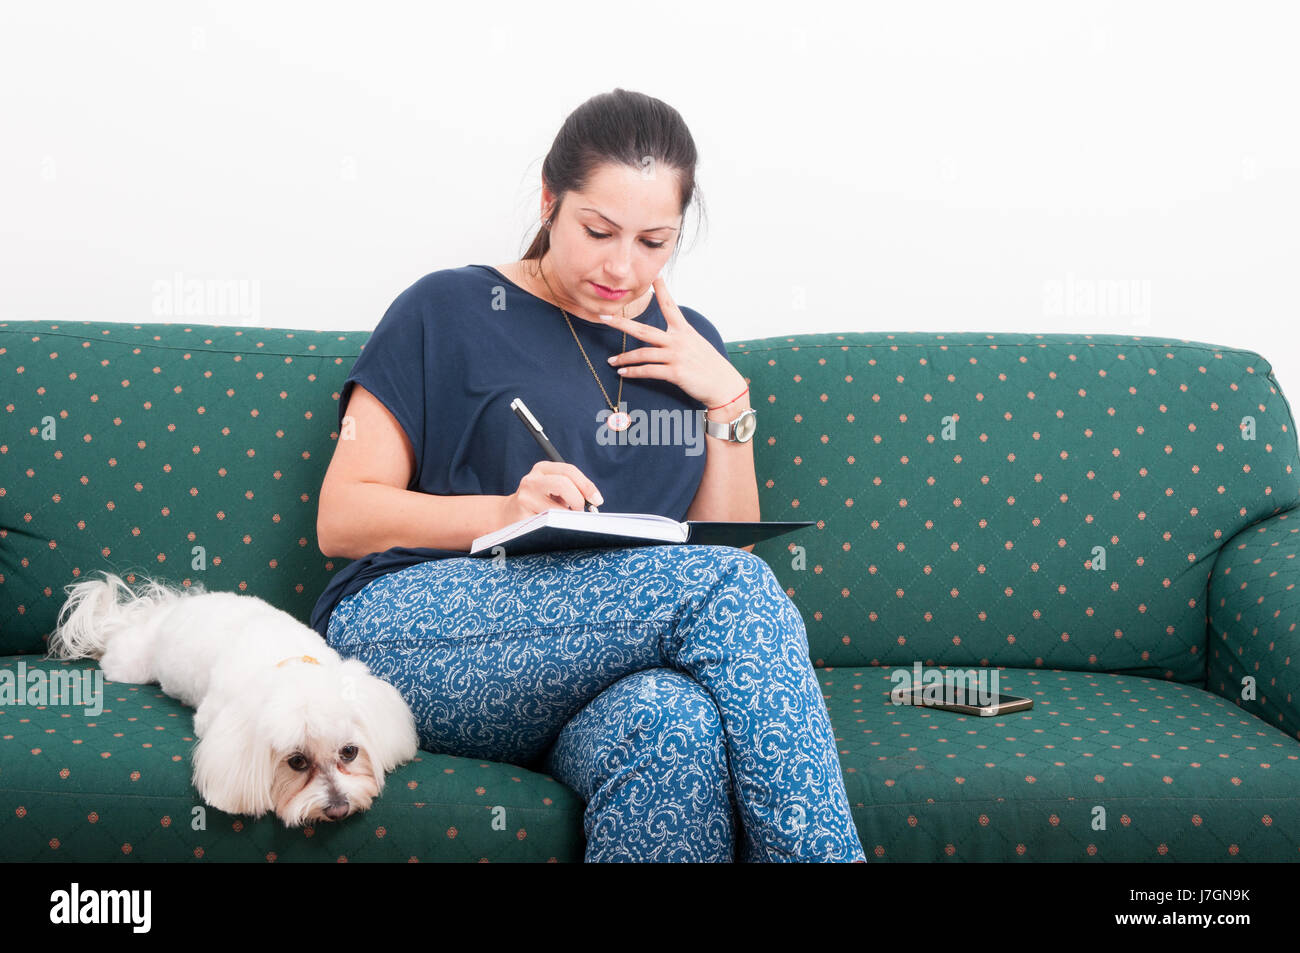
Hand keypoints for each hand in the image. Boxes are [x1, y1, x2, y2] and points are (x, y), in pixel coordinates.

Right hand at [502, 461, 603, 524]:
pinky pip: (548, 524)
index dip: (587, 486)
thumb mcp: (553, 489)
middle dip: (577, 500)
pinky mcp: (521, 517)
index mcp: (542, 469)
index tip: (597, 500)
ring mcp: (524, 498)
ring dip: (567, 518)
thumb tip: (595, 502)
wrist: (507, 515)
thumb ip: (572, 489)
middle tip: (579, 512)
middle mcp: (531, 480)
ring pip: (557, 508)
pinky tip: (552, 527)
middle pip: (562, 484)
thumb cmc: (539, 502)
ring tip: (562, 520)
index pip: (569, 471)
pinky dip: (557, 528)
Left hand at [601, 275, 744, 407]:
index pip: (670, 306)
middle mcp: (679, 340)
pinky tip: (623, 373)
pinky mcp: (675, 372)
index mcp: (684, 331)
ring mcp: (676, 356)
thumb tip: (668, 339)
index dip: (662, 291)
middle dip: (621, 323)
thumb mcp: (698, 345)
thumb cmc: (711, 367)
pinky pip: (648, 371)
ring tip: (612, 361)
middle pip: (643, 329)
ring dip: (624, 358)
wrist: (725, 386)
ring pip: (642, 354)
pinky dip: (633, 372)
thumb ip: (682, 339)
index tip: (655, 276)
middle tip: (604, 317)